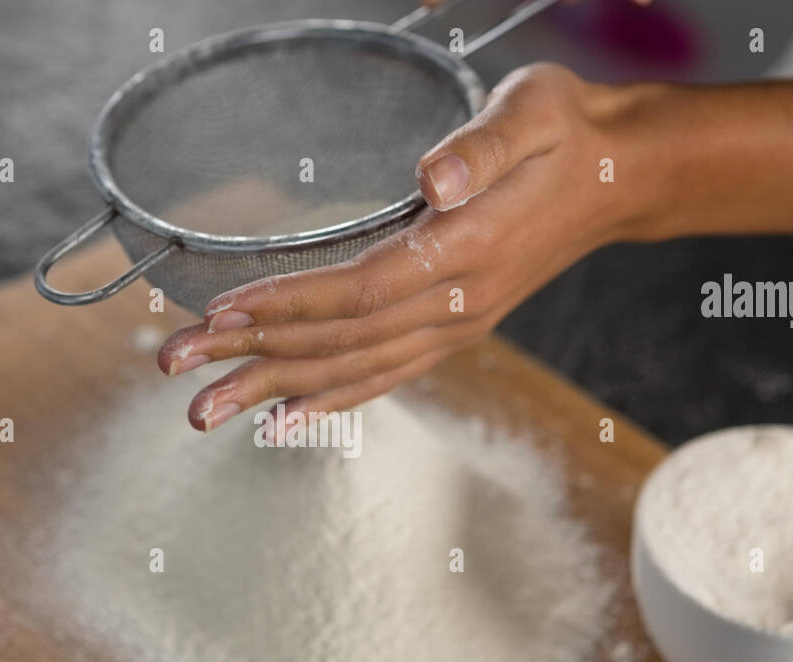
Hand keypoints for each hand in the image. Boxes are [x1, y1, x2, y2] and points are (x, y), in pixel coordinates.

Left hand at [157, 64, 643, 430]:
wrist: (618, 178)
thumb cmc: (566, 133)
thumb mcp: (535, 110)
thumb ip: (482, 146)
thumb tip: (435, 180)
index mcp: (466, 253)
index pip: (361, 290)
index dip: (289, 304)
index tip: (221, 312)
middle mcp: (457, 306)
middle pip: (339, 342)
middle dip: (251, 355)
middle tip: (174, 364)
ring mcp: (454, 326)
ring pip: (350, 370)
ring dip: (271, 389)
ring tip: (203, 407)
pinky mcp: (451, 330)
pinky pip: (381, 377)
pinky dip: (327, 400)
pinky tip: (281, 419)